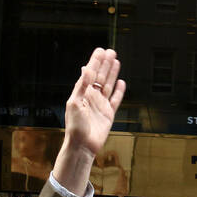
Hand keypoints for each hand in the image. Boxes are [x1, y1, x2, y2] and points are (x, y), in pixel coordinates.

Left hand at [50, 48, 125, 192]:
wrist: (82, 146)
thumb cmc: (75, 126)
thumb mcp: (75, 103)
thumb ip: (81, 86)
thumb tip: (86, 69)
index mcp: (82, 93)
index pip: (90, 73)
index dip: (95, 62)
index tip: (100, 50)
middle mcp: (91, 97)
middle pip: (100, 77)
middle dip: (105, 64)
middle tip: (110, 51)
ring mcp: (100, 105)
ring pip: (108, 85)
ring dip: (112, 73)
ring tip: (116, 61)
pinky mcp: (108, 114)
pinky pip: (115, 100)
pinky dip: (119, 91)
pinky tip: (121, 82)